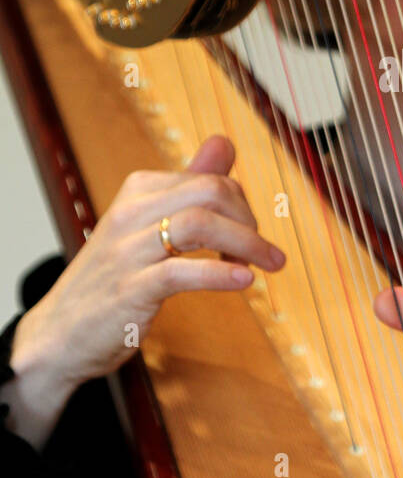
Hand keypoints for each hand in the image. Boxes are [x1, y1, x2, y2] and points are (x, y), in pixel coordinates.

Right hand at [6, 135, 283, 447]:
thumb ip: (189, 184)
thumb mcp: (148, 224)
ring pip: (199, 225)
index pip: (209, 179)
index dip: (243, 205)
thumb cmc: (111, 279)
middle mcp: (130, 212)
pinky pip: (181, 272)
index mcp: (138, 190)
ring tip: (268, 266)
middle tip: (265, 252)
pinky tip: (244, 281)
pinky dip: (220, 274)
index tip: (251, 233)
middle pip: (210, 193)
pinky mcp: (129, 290)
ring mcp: (127, 251)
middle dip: (249, 220)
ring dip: (246, 244)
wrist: (59, 334)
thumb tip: (224, 143)